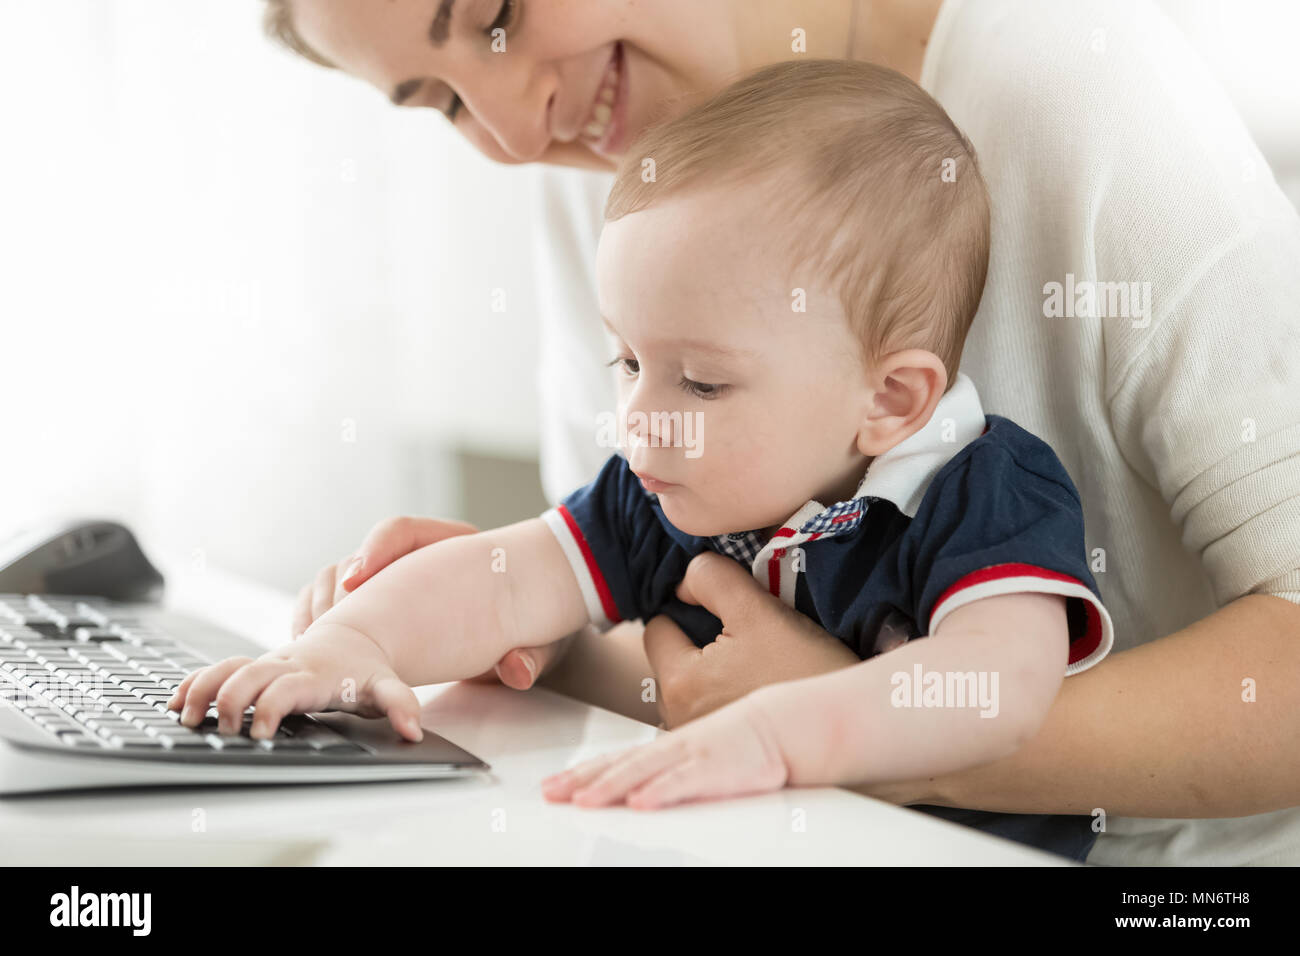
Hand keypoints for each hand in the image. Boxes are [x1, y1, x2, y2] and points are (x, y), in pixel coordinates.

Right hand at [167, 623, 423, 741]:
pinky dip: (195, 683)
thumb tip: (413, 730)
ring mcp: (267, 663)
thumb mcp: (387, 686)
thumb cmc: (366, 668)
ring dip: (203, 690)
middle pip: (247, 676)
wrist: (355, 637)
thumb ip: (401, 705)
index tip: (262, 734)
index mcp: (312, 674)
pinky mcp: (255, 666)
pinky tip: (177, 703)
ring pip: (227, 668)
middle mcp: (285, 665)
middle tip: (224, 732)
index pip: (284, 689)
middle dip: (230, 703)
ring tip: (187, 718)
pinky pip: (219, 669)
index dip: (269, 709)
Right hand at [291, 515, 569, 689]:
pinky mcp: (373, 612)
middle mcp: (415, 562)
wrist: (529, 639)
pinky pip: (326, 608)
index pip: (402, 531)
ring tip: (319, 642)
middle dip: (339, 590)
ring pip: (334, 582)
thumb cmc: (535, 630)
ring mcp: (389, 585)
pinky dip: (315, 626)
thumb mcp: (542, 640)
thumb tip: (516, 670)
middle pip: (357, 559)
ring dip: (322, 610)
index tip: (358, 578)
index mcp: (456, 548)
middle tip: (333, 624)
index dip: (375, 548)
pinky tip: (316, 652)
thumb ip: (533, 654)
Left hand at [541, 689, 790, 808]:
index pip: (619, 756)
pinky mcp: (718, 768)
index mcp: (668, 741)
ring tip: (580, 800)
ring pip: (644, 771)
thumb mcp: (704, 740)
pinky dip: (662, 792)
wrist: (791, 723)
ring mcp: (694, 756)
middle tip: (550, 794)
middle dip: (581, 779)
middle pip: (620, 764)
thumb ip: (673, 752)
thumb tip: (644, 780)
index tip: (557, 782)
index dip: (586, 767)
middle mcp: (674, 747)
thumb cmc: (751, 731)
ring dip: (609, 785)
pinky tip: (640, 803)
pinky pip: (685, 781)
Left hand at [646, 552, 858, 727]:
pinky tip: (760, 694)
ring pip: (692, 690)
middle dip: (698, 646)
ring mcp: (702, 742)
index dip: (686, 611)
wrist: (848, 727)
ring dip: (713, 676)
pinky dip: (726, 702)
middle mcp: (680, 720)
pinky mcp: (723, 758)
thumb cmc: (805, 670)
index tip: (720, 613)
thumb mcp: (759, 610)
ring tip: (756, 669)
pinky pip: (711, 715)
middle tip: (745, 641)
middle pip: (672, 663)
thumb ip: (713, 581)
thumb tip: (685, 584)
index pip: (657, 630)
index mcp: (679, 683)